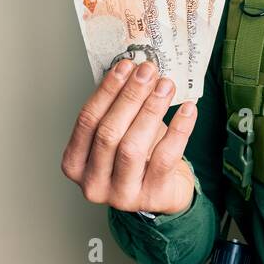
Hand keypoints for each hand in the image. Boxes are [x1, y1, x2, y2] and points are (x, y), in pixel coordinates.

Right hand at [61, 59, 200, 215]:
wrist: (164, 192)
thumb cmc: (140, 158)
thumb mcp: (120, 134)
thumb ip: (119, 109)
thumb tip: (133, 69)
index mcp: (76, 164)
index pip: (87, 121)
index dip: (106, 91)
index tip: (124, 66)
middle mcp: (93, 183)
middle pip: (109, 133)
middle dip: (129, 97)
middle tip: (147, 72)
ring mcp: (121, 195)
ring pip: (133, 147)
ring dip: (151, 110)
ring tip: (165, 86)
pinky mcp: (152, 197)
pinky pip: (165, 158)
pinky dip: (178, 129)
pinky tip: (187, 109)